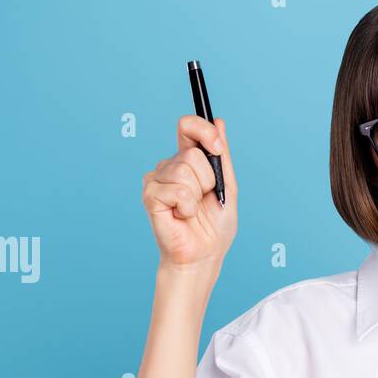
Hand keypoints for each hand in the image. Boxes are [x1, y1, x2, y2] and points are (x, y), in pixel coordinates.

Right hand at [142, 114, 239, 282]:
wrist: (203, 255)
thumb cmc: (214, 226)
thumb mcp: (227, 186)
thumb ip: (222, 156)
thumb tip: (218, 122)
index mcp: (187, 160)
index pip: (187, 127)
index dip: (202, 130)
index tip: (216, 146)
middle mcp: (169, 166)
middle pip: (192, 154)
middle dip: (208, 179)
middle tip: (204, 199)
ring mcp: (157, 179)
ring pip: (184, 171)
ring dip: (197, 195)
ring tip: (192, 210)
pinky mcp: (150, 195)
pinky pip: (177, 190)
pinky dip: (187, 207)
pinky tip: (182, 216)